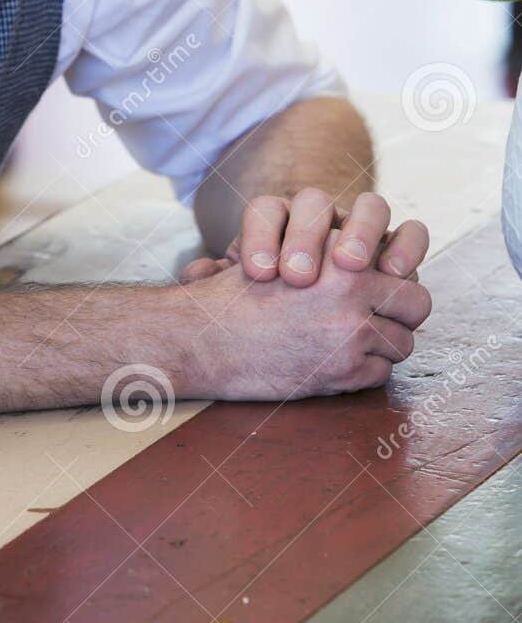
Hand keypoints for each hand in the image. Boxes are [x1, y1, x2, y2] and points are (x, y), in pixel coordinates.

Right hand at [177, 251, 432, 400]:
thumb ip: (337, 255)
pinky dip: (363, 375)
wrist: (206, 338)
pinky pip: (381, 374)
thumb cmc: (241, 295)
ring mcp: (353, 328)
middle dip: (404, 315)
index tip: (388, 291)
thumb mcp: (288, 250)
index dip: (398, 281)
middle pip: (417, 302)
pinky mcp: (346, 368)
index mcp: (339, 247)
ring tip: (350, 348)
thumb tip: (392, 265)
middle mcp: (352, 283)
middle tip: (383, 323)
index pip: (404, 262)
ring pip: (403, 342)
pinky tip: (333, 367)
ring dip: (382, 348)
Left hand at [178, 188, 428, 287]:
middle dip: (306, 236)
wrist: (318, 290)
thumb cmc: (274, 293)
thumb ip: (218, 280)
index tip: (258, 273)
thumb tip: (195, 276)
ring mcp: (362, 227)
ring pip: (370, 207)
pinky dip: (406, 247)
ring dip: (361, 233)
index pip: (266, 211)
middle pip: (315, 202)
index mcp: (278, 218)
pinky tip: (394, 274)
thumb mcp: (245, 286)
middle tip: (298, 276)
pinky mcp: (397, 246)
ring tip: (350, 268)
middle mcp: (322, 215)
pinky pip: (411, 232)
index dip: (260, 238)